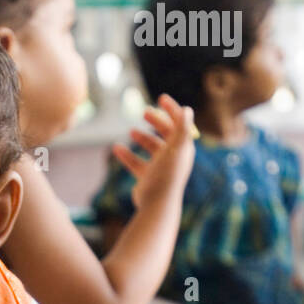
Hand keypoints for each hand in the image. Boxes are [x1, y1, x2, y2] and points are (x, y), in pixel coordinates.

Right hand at [112, 95, 194, 210]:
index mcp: (183, 148)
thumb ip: (182, 127)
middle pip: (167, 134)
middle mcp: (174, 156)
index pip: (180, 124)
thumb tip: (187, 109)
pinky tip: (116, 148)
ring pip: (151, 147)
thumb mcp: (176, 148)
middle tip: (145, 112)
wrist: (156, 204)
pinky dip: (127, 155)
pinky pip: (136, 163)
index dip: (172, 109)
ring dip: (142, 138)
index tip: (161, 98)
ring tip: (131, 131)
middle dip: (157, 121)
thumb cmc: (167, 175)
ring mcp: (160, 167)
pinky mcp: (147, 178)